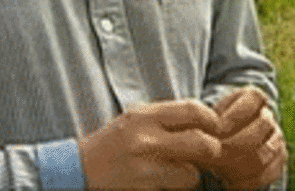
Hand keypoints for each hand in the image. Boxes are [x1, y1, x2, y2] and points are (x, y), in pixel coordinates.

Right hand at [78, 99, 223, 189]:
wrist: (80, 169)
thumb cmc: (115, 142)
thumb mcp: (137, 119)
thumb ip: (168, 118)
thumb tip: (207, 121)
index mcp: (144, 115)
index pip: (194, 110)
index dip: (211, 120)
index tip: (214, 127)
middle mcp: (145, 139)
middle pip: (203, 143)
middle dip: (210, 150)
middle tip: (205, 152)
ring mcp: (145, 168)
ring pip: (192, 173)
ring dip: (190, 174)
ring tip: (175, 169)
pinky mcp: (143, 189)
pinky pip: (175, 189)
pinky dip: (174, 186)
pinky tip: (161, 180)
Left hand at [207, 87, 286, 189]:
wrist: (223, 143)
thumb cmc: (212, 128)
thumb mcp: (210, 117)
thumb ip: (211, 121)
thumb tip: (209, 137)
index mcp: (252, 97)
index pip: (254, 99)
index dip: (235, 116)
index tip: (216, 131)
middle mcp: (268, 115)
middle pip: (263, 125)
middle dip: (237, 143)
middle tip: (217, 155)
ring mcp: (276, 137)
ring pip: (267, 150)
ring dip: (242, 163)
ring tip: (222, 171)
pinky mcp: (279, 159)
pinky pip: (271, 171)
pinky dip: (251, 180)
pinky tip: (232, 184)